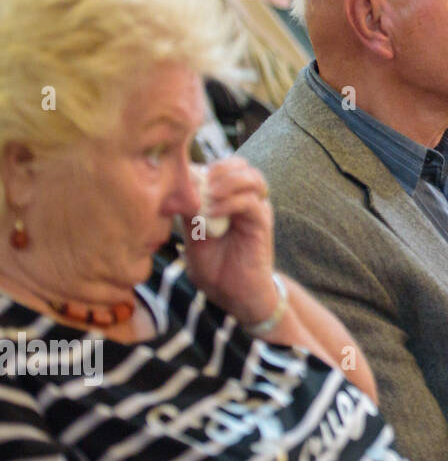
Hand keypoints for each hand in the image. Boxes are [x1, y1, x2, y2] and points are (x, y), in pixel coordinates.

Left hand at [182, 158, 279, 325]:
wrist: (234, 295)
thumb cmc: (214, 267)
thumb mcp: (192, 236)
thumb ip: (188, 212)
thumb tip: (173, 187)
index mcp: (228, 199)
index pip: (220, 166)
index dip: (202, 166)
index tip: (180, 178)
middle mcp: (245, 200)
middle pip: (239, 164)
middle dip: (217, 168)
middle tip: (198, 183)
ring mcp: (256, 210)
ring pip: (251, 176)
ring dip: (227, 180)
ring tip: (208, 194)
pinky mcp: (262, 223)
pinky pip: (251, 201)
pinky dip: (230, 202)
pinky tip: (212, 213)